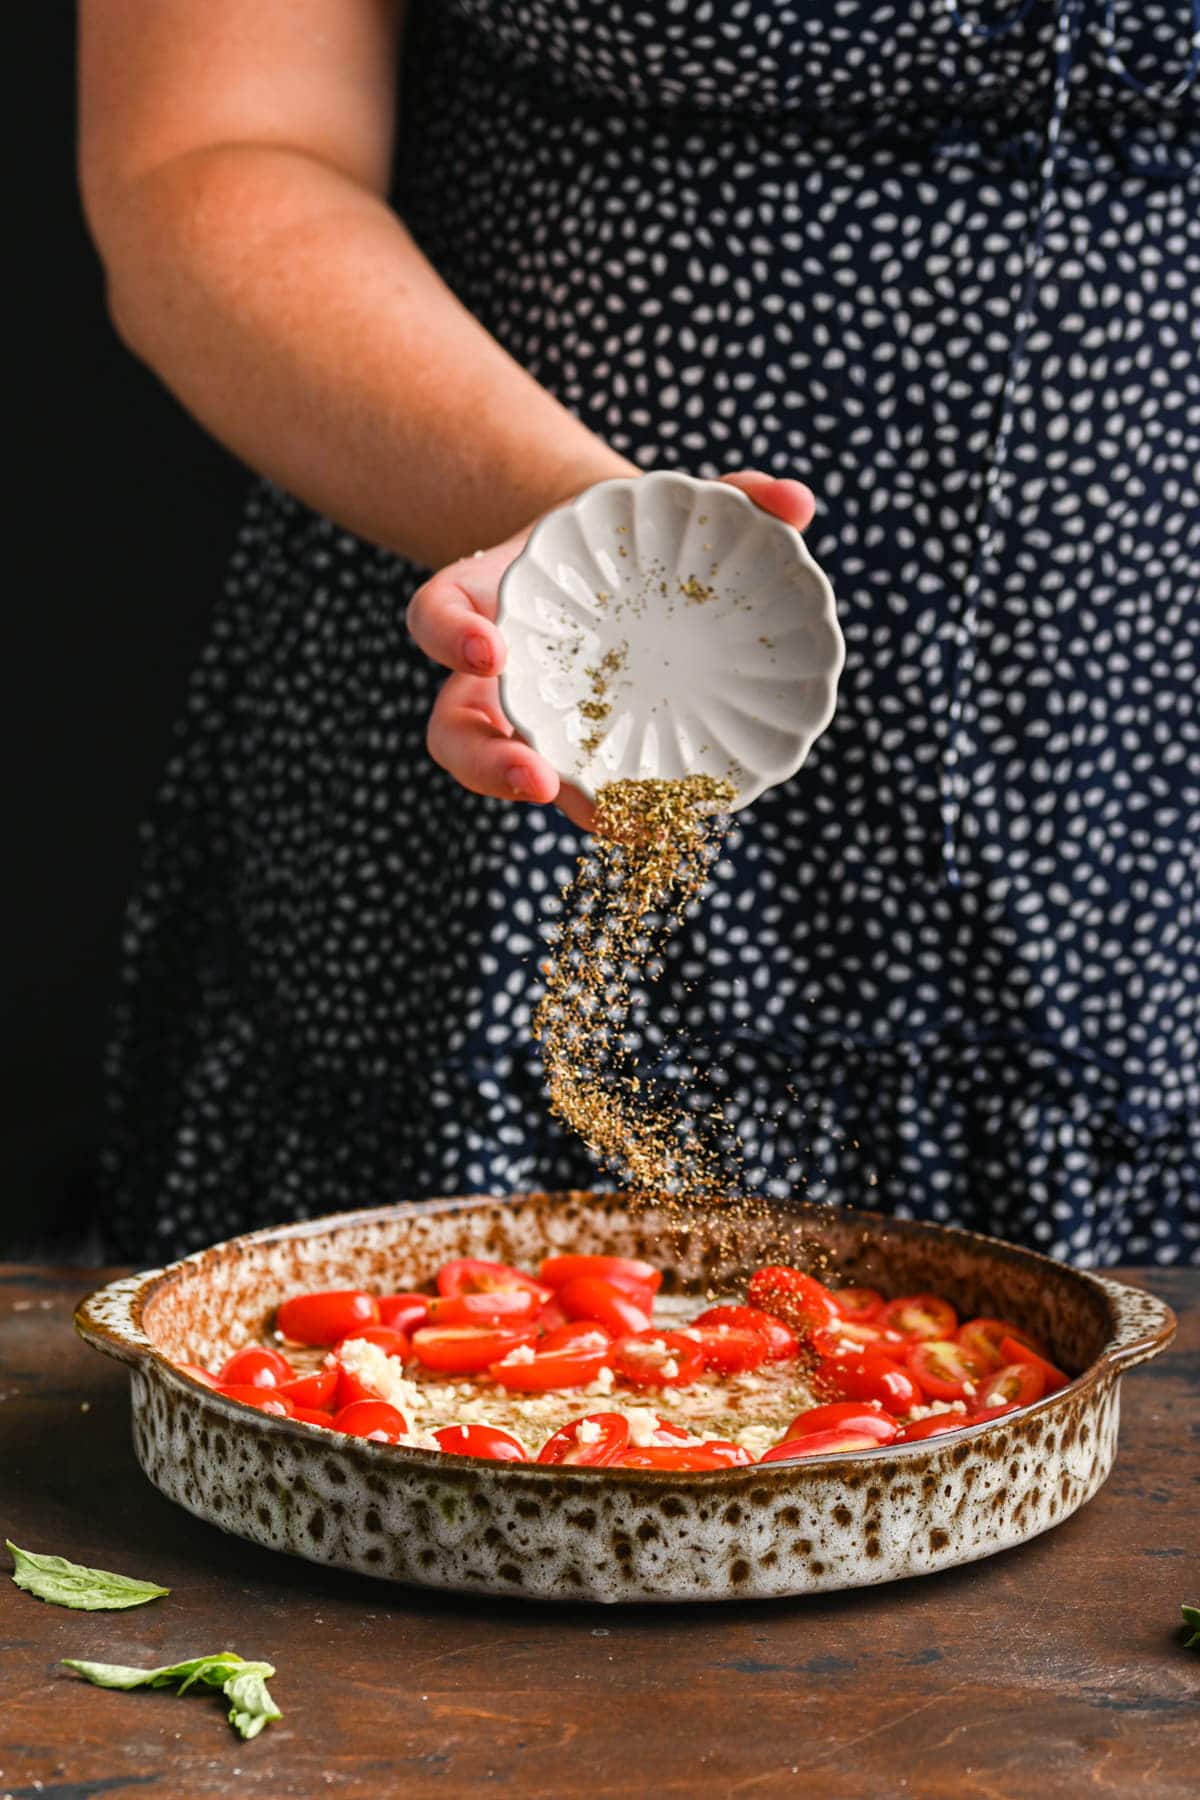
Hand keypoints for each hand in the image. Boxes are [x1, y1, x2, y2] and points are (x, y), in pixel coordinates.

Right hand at [405, 471, 816, 831]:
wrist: (625, 575)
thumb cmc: (639, 538)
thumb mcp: (675, 507)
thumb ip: (732, 498)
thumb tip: (798, 502)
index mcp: (491, 599)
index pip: (436, 613)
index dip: (449, 635)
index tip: (486, 648)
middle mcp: (495, 674)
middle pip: (455, 732)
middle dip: (487, 762)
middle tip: (534, 778)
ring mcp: (528, 724)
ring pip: (502, 778)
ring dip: (551, 807)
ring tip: (613, 821)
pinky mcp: (573, 761)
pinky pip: (580, 794)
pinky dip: (621, 813)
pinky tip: (668, 825)